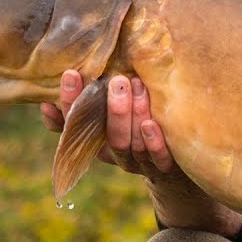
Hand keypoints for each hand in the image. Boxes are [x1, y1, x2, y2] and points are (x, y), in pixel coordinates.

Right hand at [39, 70, 241, 234]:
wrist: (172, 168)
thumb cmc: (137, 130)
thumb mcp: (114, 116)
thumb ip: (99, 98)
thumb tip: (69, 72)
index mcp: (95, 139)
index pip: (72, 124)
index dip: (68, 102)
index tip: (70, 74)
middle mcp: (113, 153)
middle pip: (105, 135)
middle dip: (110, 109)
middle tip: (117, 81)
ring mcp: (138, 162)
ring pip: (130, 143)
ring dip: (133, 115)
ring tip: (138, 86)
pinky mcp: (163, 168)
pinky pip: (156, 157)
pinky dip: (153, 142)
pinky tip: (151, 124)